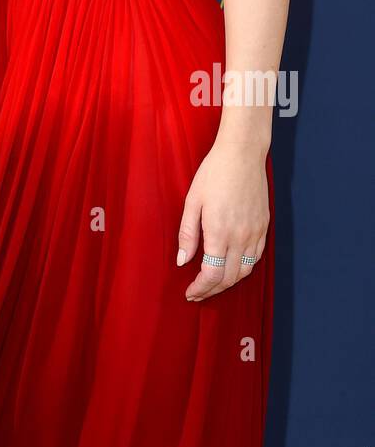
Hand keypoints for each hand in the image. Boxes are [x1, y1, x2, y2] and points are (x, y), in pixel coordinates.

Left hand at [176, 141, 269, 300]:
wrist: (242, 153)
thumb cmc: (213, 173)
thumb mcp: (192, 201)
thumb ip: (187, 234)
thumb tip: (183, 261)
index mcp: (219, 231)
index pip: (212, 274)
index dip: (201, 288)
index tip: (190, 292)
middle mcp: (241, 236)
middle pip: (229, 277)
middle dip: (212, 289)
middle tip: (198, 292)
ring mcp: (255, 232)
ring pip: (245, 270)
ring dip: (229, 282)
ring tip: (213, 283)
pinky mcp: (264, 226)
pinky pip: (256, 256)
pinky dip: (244, 267)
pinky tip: (232, 265)